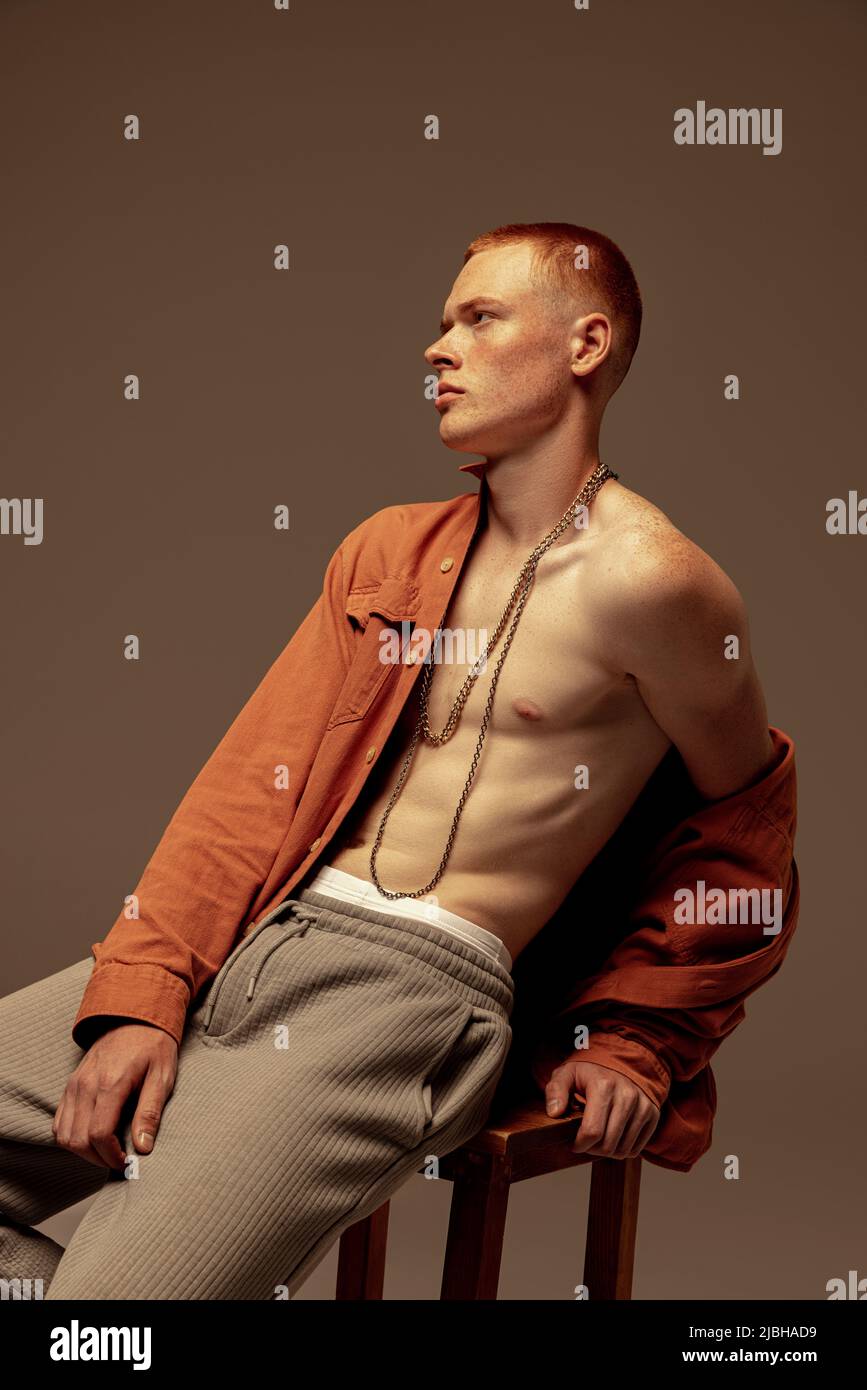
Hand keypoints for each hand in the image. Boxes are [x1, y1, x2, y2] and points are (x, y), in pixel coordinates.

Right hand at [52, 1023, 178, 1170]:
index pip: (99, 1135)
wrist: (135, 1016)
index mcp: (111, 1084)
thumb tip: (143, 1147)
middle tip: (117, 1161)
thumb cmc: (153, 1046)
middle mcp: (86, 1085)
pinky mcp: (70, 1085)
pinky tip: (93, 1137)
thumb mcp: (163, 1076)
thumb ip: (150, 1112)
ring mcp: (74, 1085)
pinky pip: (59, 1121)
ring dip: (82, 1151)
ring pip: (64, 1134)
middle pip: (78, 1140)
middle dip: (97, 1159)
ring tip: (106, 1151)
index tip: (126, 1162)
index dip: (111, 1157)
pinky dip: (71, 1137)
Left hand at [544, 1057, 659, 1159]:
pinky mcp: (652, 1114)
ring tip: (599, 1140)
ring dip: (608, 1152)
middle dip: (592, 1150)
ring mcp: (642, 1105)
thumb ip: (556, 1090)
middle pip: (608, 1145)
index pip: (592, 1131)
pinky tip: (614, 1138)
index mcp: (603, 1086)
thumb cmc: (591, 1072)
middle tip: (586, 1142)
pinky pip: (637, 1148)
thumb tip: (554, 1112)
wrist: (622, 1061)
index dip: (579, 1145)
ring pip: (623, 1150)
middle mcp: (626, 1096)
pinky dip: (623, 1149)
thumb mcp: (567, 1074)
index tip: (574, 1143)